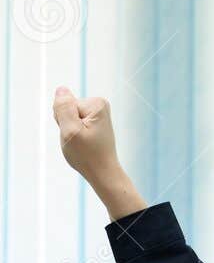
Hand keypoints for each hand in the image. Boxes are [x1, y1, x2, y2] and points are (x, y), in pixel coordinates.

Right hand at [52, 87, 145, 219]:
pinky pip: (72, 123)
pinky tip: (83, 143)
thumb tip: (62, 89)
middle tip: (78, 140)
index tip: (77, 134)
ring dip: (68, 130)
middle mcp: (99, 105)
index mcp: (96, 104)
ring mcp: (96, 114)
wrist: (102, 173)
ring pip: (67, 116)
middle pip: (66, 108)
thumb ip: (64, 108)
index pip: (64, 104)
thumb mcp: (70, 130)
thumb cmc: (87, 155)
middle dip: (66, 124)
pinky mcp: (93, 122)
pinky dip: (72, 133)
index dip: (63, 121)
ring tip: (81, 142)